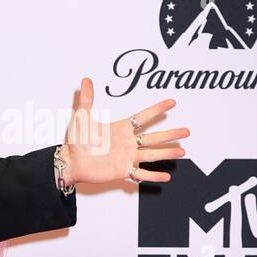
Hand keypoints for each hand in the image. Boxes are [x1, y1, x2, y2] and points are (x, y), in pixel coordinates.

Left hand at [59, 77, 189, 185]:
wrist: (70, 162)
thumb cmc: (76, 141)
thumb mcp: (82, 118)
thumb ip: (87, 99)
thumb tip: (86, 80)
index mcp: (121, 129)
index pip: (143, 117)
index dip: (157, 109)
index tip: (172, 102)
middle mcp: (127, 143)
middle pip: (154, 137)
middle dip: (170, 134)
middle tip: (187, 131)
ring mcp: (126, 157)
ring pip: (151, 155)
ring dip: (167, 154)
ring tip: (182, 152)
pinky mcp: (122, 170)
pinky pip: (140, 174)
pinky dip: (153, 176)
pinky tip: (166, 177)